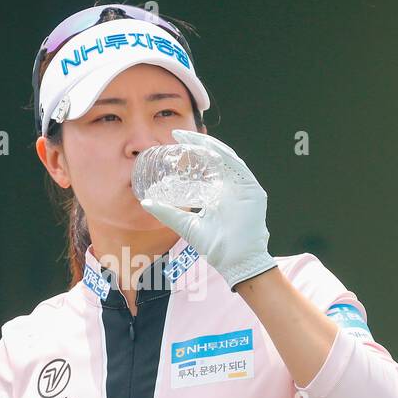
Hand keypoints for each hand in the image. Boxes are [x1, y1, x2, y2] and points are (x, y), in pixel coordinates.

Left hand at [140, 128, 277, 289]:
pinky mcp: (253, 190)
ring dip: (209, 146)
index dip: (189, 154)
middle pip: (214, 159)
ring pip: (226, 159)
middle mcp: (230, 187)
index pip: (203, 168)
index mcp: (217, 194)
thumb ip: (167, 213)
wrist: (235, 262)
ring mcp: (242, 188)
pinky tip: (210, 149)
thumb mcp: (186, 225)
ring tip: (191, 138)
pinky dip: (224, 156)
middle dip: (197, 145)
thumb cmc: (215, 247)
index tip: (171, 143)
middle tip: (178, 135)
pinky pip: (238, 167)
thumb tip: (145, 202)